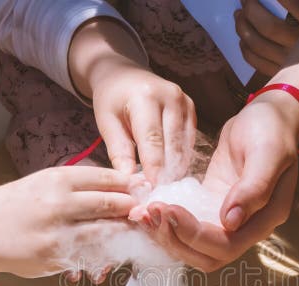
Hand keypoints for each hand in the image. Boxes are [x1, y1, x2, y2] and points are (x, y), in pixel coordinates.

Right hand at [0, 167, 137, 277]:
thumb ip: (81, 185)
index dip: (131, 185)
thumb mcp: (45, 182)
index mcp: (58, 180)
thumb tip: (123, 187)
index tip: (145, 189)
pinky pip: (91, 255)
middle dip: (133, 209)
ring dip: (125, 233)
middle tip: (147, 211)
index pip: (107, 179)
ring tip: (135, 231)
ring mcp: (58, 234)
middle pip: (112, 204)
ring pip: (106, 232)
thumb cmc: (16, 204)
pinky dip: (107, 253)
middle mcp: (59, 204)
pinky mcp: (55, 258)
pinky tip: (115, 250)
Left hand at [92, 64, 195, 183]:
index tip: (151, 191)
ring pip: (185, 145)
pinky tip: (171, 172)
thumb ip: (119, 151)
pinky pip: (190, 141)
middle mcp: (171, 96)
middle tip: (157, 196)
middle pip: (173, 144)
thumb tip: (130, 181)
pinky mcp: (192, 108)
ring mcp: (185, 101)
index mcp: (145, 96)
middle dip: (165, 172)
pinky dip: (181, 158)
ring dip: (175, 168)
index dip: (154, 168)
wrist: (124, 75)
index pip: (153, 139)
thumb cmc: (112, 100)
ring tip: (164, 188)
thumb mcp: (107, 122)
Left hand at [135, 92, 298, 270]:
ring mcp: (226, 220)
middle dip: (175, 239)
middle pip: (207, 256)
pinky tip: (149, 207)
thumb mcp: (268, 153)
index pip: (227, 245)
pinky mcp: (210, 207)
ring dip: (167, 235)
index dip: (195, 234)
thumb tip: (231, 221)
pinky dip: (167, 222)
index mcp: (265, 219)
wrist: (267, 116)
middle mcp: (246, 227)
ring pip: (193, 246)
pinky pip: (186, 225)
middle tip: (151, 213)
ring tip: (144, 212)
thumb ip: (254, 188)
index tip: (170, 210)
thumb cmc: (271, 130)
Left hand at [235, 0, 298, 75]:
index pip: (292, 3)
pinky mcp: (283, 73)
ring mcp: (292, 62)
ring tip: (238, 15)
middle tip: (245, 0)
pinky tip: (242, 40)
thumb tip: (275, 1)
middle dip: (251, 9)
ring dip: (243, 27)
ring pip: (258, 45)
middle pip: (268, 26)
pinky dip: (246, 51)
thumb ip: (298, 6)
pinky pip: (258, 63)